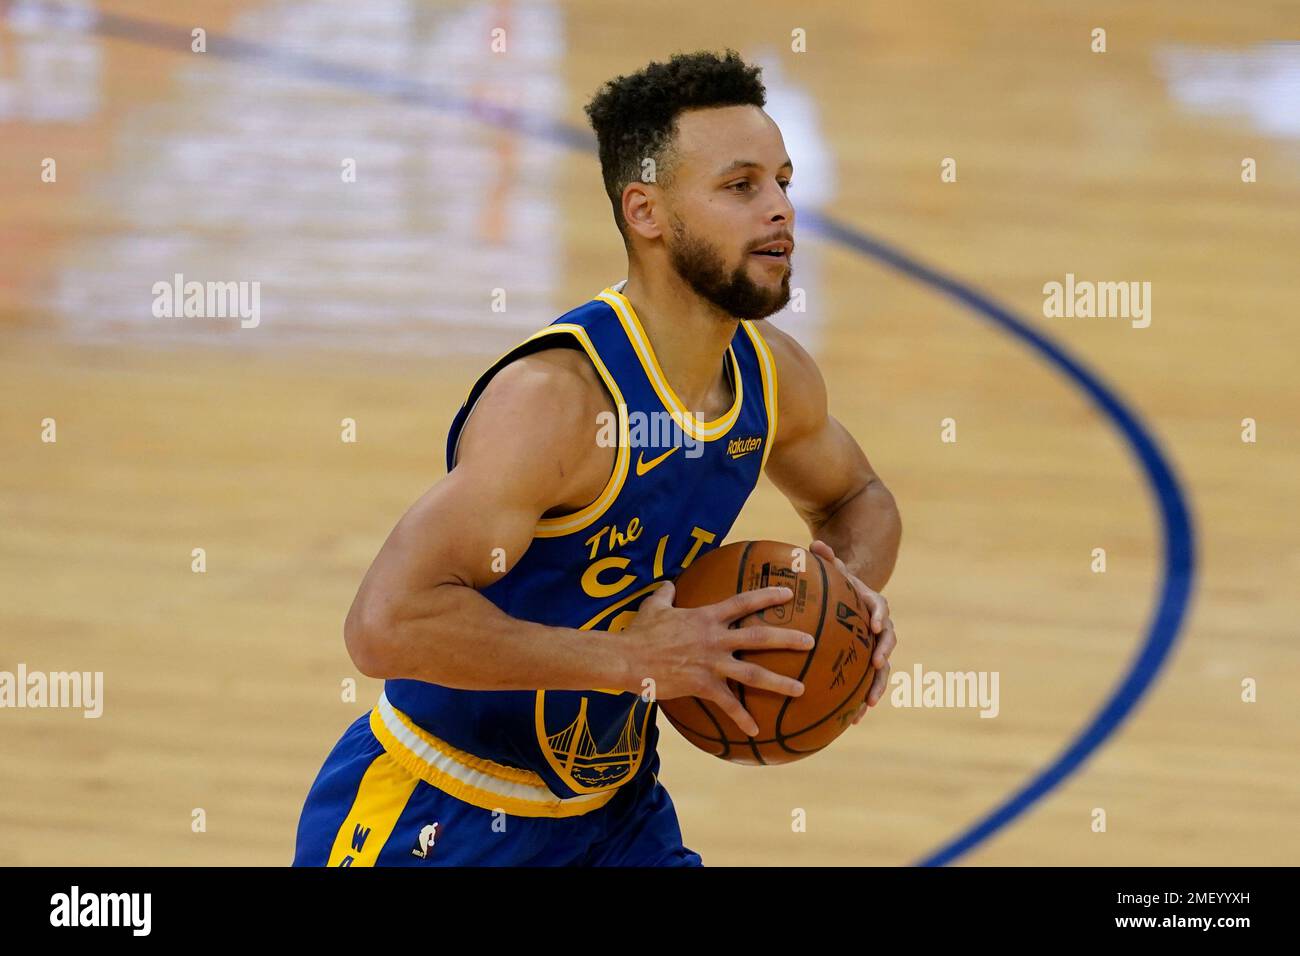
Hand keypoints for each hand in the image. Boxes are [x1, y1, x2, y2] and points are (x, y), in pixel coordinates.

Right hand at [619, 580, 812, 737]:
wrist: (628, 658)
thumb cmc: (640, 632)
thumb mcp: (654, 606)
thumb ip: (666, 594)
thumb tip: (669, 584)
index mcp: (707, 617)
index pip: (744, 602)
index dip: (767, 595)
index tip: (788, 593)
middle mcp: (716, 638)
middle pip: (760, 636)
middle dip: (788, 638)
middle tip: (811, 641)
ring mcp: (712, 663)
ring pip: (754, 673)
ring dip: (780, 682)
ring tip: (801, 689)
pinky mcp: (703, 685)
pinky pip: (728, 704)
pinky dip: (742, 718)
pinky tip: (755, 730)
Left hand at [809, 540, 894, 724]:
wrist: (850, 600)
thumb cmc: (838, 585)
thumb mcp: (834, 571)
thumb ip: (827, 559)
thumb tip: (816, 544)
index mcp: (873, 603)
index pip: (881, 608)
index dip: (880, 616)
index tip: (876, 625)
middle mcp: (879, 627)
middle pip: (888, 641)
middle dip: (884, 653)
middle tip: (877, 663)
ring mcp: (875, 647)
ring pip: (881, 669)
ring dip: (877, 686)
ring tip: (868, 704)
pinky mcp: (866, 665)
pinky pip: (867, 683)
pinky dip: (861, 700)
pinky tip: (851, 720)